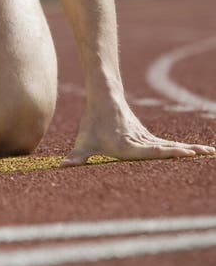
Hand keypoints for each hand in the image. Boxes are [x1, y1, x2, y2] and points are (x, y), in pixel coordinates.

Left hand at [63, 98, 214, 165]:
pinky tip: (197, 152)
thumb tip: (63, 167)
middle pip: (166, 148)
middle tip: (205, 153)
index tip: (184, 152)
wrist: (104, 99)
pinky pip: (168, 146)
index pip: (150, 151)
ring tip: (209, 152)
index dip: (167, 153)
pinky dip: (183, 149)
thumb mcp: (83, 141)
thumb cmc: (92, 122)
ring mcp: (146, 139)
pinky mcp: (148, 139)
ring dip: (190, 150)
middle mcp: (140, 142)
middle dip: (185, 152)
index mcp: (127, 145)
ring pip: (170, 146)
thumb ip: (76, 157)